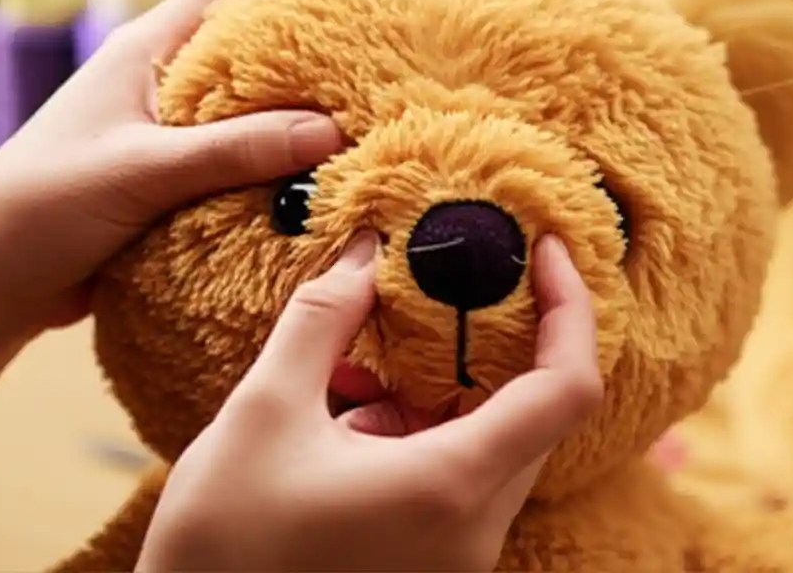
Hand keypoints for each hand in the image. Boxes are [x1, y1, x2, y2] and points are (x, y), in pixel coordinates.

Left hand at [0, 0, 346, 446]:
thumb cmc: (43, 206)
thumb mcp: (144, 170)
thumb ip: (235, 149)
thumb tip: (330, 130)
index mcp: (146, 49)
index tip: (352, 12)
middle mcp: (161, 82)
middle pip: (251, 52)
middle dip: (310, 66)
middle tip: (371, 89)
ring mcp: (167, 134)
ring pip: (248, 116)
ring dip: (294, 131)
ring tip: (357, 144)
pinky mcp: (171, 184)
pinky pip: (237, 168)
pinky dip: (272, 178)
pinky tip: (310, 195)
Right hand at [138, 233, 603, 571]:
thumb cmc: (219, 545)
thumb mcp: (262, 412)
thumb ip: (322, 318)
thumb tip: (366, 251)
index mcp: (450, 487)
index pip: (567, 389)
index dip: (572, 309)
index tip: (545, 251)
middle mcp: (474, 533)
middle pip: (535, 416)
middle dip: (500, 346)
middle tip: (449, 290)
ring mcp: (458, 561)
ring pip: (494, 451)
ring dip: (446, 397)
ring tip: (357, 379)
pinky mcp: (434, 572)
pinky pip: (460, 488)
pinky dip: (424, 440)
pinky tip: (350, 428)